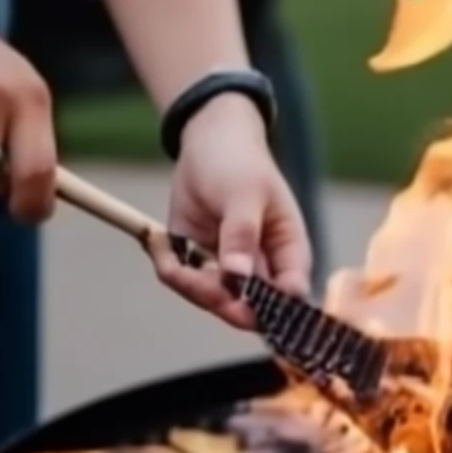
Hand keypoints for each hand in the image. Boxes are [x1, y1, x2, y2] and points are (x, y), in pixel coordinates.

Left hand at [157, 93, 312, 328]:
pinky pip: (185, 282)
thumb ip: (242, 237)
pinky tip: (161, 245)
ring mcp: (230, 269)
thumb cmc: (240, 163)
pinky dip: (170, 269)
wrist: (209, 141)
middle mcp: (262, 269)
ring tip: (167, 250)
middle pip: (248, 308)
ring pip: (213, 300)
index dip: (269, 311)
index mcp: (289, 254)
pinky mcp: (200, 263)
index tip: (239, 304)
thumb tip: (239, 279)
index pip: (290, 297)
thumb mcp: (244, 194)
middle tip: (191, 276)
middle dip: (219, 299)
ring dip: (188, 283)